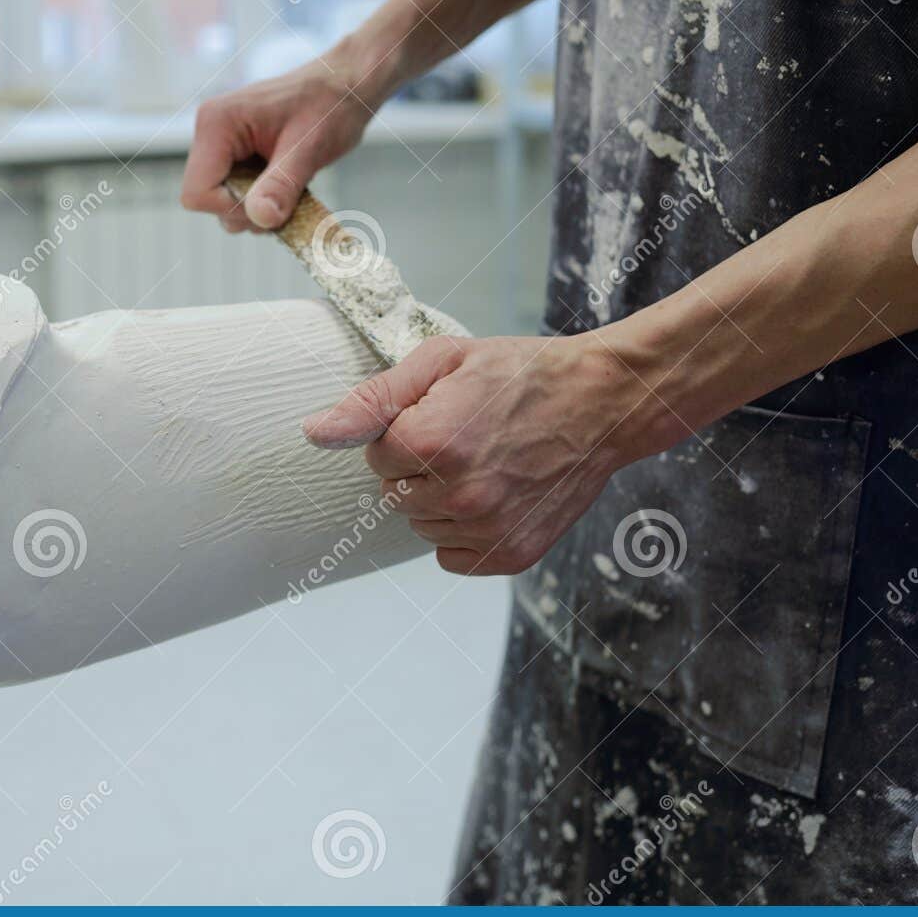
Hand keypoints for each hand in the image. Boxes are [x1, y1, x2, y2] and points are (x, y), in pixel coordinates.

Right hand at [180, 50, 381, 232]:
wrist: (346, 85)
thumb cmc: (331, 105)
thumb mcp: (309, 147)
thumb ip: (282, 184)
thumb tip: (261, 218)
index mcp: (217, 124)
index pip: (196, 193)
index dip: (232, 209)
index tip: (273, 202)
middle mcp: (211, 133)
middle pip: (208, 201)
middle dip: (250, 210)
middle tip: (290, 193)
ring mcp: (222, 145)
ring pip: (224, 203)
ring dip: (261, 207)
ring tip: (293, 182)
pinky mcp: (236, 155)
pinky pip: (239, 195)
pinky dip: (265, 200)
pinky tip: (288, 181)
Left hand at [301, 335, 650, 575]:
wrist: (603, 401)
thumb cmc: (522, 374)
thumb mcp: (442, 361)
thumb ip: (372, 400)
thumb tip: (314, 433)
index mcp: (432, 441)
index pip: (375, 454)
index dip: (404, 429)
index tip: (442, 413)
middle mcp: (457, 494)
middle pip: (395, 493)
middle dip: (418, 465)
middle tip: (468, 436)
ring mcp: (486, 530)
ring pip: (421, 524)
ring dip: (439, 499)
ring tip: (485, 462)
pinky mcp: (509, 555)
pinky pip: (450, 555)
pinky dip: (463, 531)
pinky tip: (494, 495)